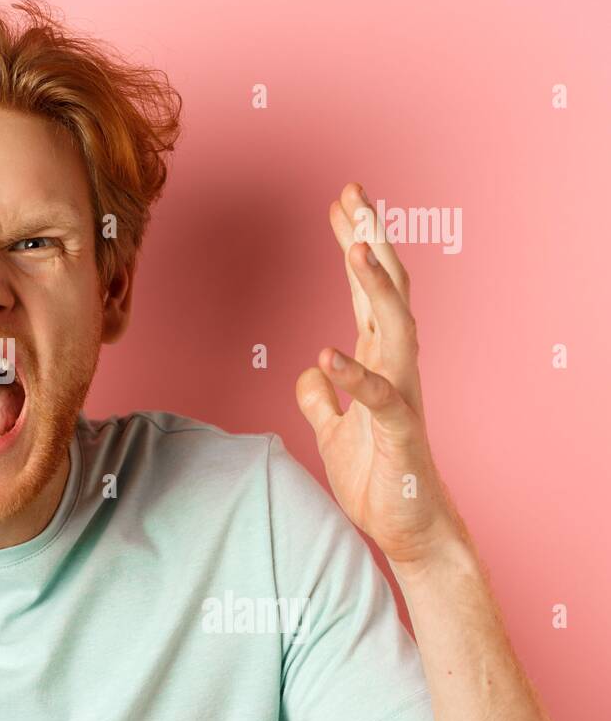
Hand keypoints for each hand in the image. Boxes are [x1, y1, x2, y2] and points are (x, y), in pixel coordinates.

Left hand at [295, 183, 468, 574]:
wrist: (408, 527)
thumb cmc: (377, 477)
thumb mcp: (332, 432)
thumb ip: (322, 397)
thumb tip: (312, 368)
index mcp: (378, 361)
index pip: (364, 292)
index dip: (354, 246)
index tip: (341, 204)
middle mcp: (395, 368)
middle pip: (384, 291)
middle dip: (370, 241)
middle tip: (356, 193)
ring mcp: (401, 396)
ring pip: (394, 329)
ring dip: (375, 287)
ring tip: (356, 245)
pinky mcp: (400, 432)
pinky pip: (378, 397)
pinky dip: (355, 375)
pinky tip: (329, 353)